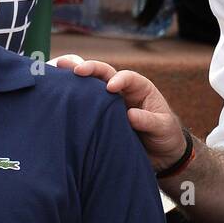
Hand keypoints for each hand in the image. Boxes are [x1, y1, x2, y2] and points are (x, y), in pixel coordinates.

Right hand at [50, 55, 186, 169]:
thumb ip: (148, 121)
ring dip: (76, 76)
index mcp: (140, 89)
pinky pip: (86, 103)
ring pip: (92, 85)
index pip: (128, 78)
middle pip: (105, 74)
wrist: (161, 154)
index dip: (119, 80)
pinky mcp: (99, 116)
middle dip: (91, 68)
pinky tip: (58, 91)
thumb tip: (130, 115)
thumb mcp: (162, 127)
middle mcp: (122, 91)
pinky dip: (74, 96)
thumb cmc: (165, 136)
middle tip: (75, 68)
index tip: (110, 88)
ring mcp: (109, 103)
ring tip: (59, 68)